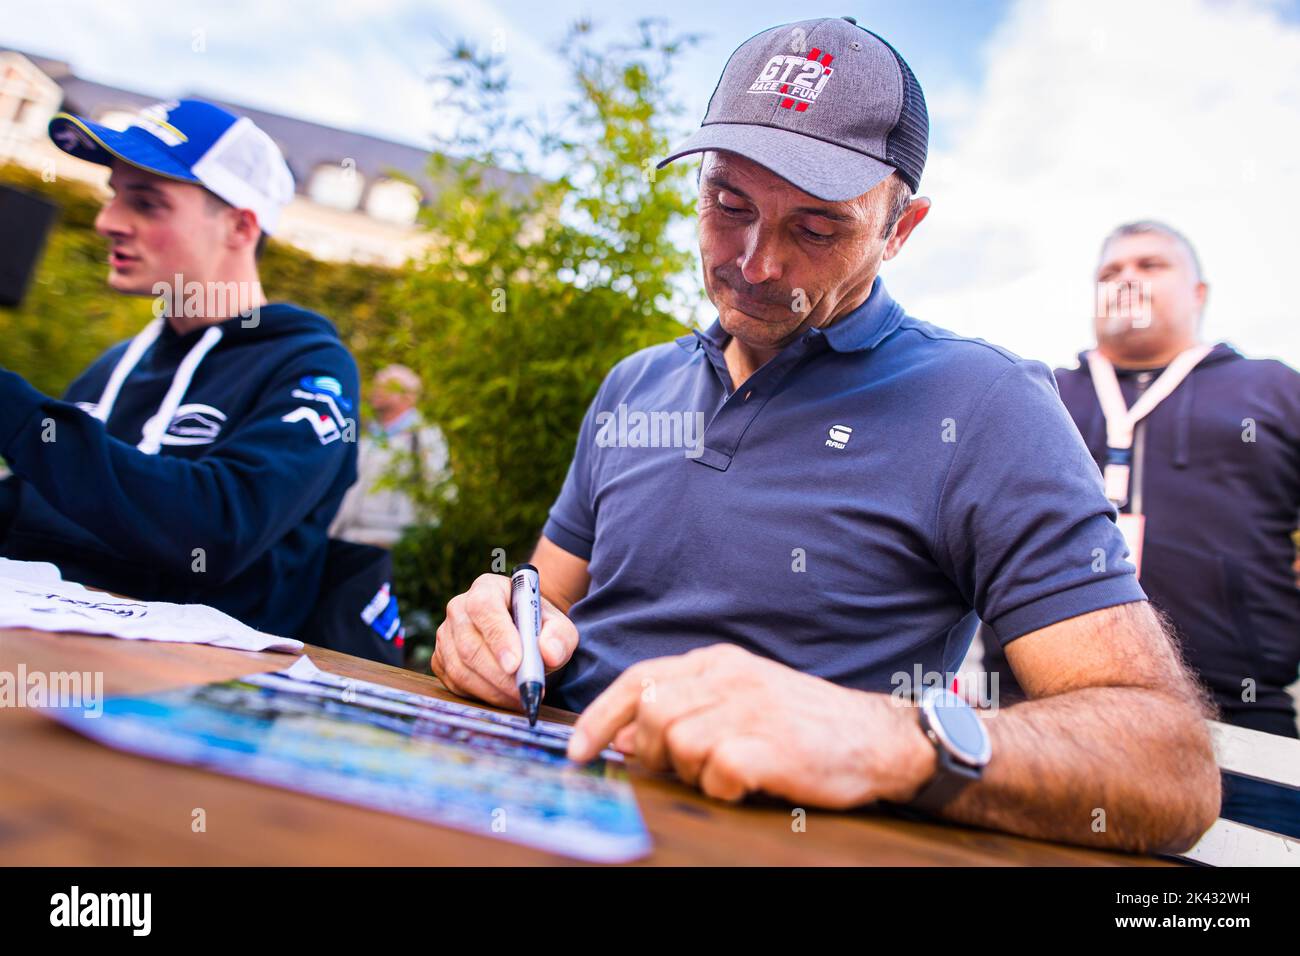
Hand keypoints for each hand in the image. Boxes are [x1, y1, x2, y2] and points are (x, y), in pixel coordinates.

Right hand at [431, 573, 578, 709]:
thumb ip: (559, 636)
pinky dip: (481, 696)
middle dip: (498, 675)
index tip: (516, 664)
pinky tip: (504, 698)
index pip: (484, 607)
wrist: (522, 636)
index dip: (498, 636)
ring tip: (519, 698)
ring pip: (460, 668)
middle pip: (469, 644)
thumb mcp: (558, 627)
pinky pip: (455, 683)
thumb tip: (549, 653)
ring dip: (492, 690)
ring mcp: (446, 634)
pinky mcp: (440, 659)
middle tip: (524, 692)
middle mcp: (459, 607)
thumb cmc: (537, 628)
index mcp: (487, 588)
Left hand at [567, 643, 936, 808]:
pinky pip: (716, 769)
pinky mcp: (770, 745)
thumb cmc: (804, 724)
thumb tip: (625, 740)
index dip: (601, 716)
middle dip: (649, 750)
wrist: (877, 737)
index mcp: (719, 662)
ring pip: (675, 738)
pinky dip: (722, 786)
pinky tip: (746, 783)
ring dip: (689, 769)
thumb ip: (687, 711)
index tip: (578, 749)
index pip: (639, 678)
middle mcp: (730, 678)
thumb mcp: (741, 702)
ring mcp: (751, 709)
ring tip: (722, 772)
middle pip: (650, 709)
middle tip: (678, 768)